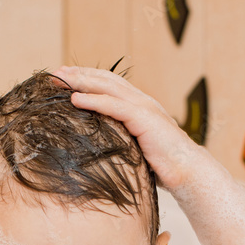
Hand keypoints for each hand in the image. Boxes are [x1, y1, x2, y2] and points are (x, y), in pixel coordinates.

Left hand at [51, 65, 209, 191]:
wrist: (188, 172)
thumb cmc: (163, 167)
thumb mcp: (136, 150)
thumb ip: (121, 142)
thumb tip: (99, 151)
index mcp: (139, 107)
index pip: (109, 86)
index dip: (87, 80)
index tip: (66, 80)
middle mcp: (142, 102)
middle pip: (105, 80)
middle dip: (79, 74)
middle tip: (56, 73)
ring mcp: (144, 107)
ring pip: (107, 87)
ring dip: (81, 82)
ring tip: (60, 79)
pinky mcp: (144, 118)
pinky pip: (113, 105)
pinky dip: (93, 100)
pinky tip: (75, 99)